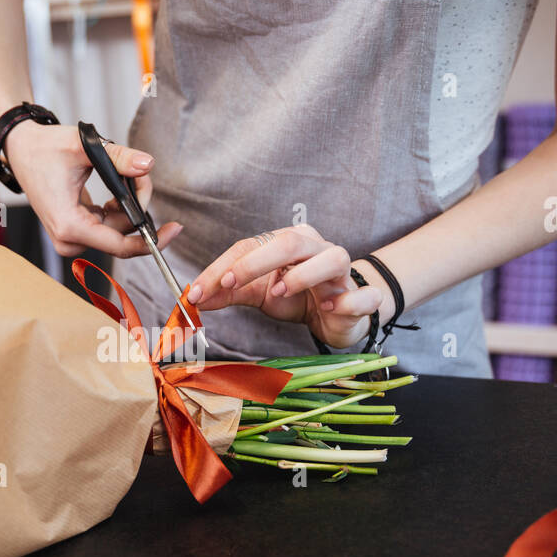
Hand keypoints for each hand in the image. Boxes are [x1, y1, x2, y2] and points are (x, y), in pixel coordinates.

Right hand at [4, 121, 181, 257]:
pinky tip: (114, 189)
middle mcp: (69, 239)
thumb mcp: (84, 146)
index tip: (175, 229)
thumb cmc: (46, 148)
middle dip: (137, 204)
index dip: (151, 240)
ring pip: (118, 229)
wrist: (22, 149)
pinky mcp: (75, 232)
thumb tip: (147, 165)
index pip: (120, 246)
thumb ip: (118, 157)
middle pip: (122, 234)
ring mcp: (71, 238)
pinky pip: (109, 226)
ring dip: (128, 204)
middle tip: (139, 174)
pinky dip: (118, 207)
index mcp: (69, 225)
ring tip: (123, 173)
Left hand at [186, 224, 388, 348]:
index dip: (223, 267)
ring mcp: (342, 270)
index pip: (250, 246)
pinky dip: (344, 302)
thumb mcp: (257, 293)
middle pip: (288, 242)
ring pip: (331, 259)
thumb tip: (195, 298)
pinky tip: (326, 309)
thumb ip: (228, 293)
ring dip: (303, 276)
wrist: (336, 315)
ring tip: (280, 293)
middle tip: (229, 284)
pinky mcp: (361, 296)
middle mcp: (316, 248)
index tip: (199, 291)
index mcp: (288, 241)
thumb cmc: (296, 297)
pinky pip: (361, 295)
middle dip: (255, 262)